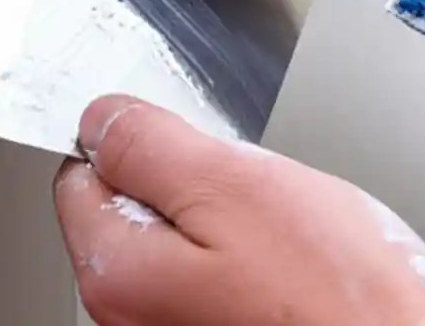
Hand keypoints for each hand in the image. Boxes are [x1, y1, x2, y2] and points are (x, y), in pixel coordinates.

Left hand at [53, 95, 424, 324]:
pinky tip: (301, 273)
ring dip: (232, 227)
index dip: (140, 142)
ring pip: (187, 246)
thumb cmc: (341, 302)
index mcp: (119, 276)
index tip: (191, 143)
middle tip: (259, 196)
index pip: (83, 174)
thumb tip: (100, 118)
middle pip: (135, 214)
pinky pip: (223, 283)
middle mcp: (132, 323)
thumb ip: (151, 145)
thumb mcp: (236, 186)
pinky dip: (256, 267)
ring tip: (291, 240)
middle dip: (193, 186)